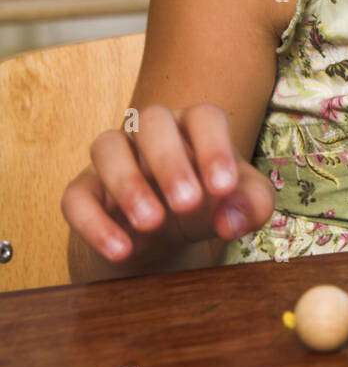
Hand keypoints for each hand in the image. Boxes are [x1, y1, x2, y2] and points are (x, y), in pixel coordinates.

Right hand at [61, 104, 274, 263]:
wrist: (166, 237)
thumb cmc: (210, 205)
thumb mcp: (243, 205)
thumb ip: (252, 205)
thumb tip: (230, 219)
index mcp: (194, 126)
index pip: (204, 117)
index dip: (214, 147)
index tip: (223, 187)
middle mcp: (152, 132)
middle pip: (152, 120)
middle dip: (169, 161)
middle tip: (186, 203)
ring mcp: (115, 157)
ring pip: (107, 146)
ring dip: (127, 184)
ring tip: (151, 224)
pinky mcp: (85, 190)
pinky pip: (77, 195)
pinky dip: (94, 222)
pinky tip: (121, 249)